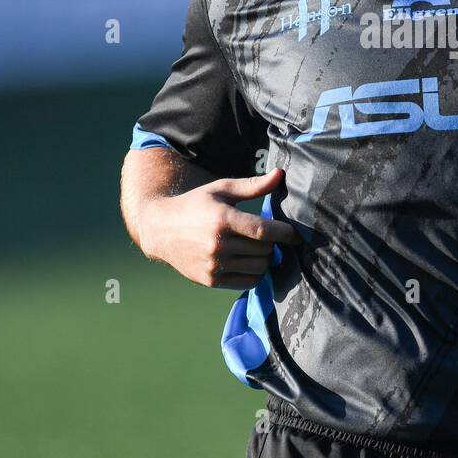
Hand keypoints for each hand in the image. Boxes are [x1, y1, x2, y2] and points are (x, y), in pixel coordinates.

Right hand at [140, 168, 299, 289]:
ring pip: (259, 268)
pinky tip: (249, 260)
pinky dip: (255, 273)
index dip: (286, 233)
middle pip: (264, 250)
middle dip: (273, 243)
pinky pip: (248, 282)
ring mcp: (214, 265)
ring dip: (265, 258)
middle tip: (269, 236)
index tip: (296, 234)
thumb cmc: (194, 205)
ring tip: (258, 247)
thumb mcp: (220, 189)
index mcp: (223, 219)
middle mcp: (218, 245)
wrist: (160, 230)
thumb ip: (253, 185)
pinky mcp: (211, 280)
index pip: (264, 231)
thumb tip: (280, 175)